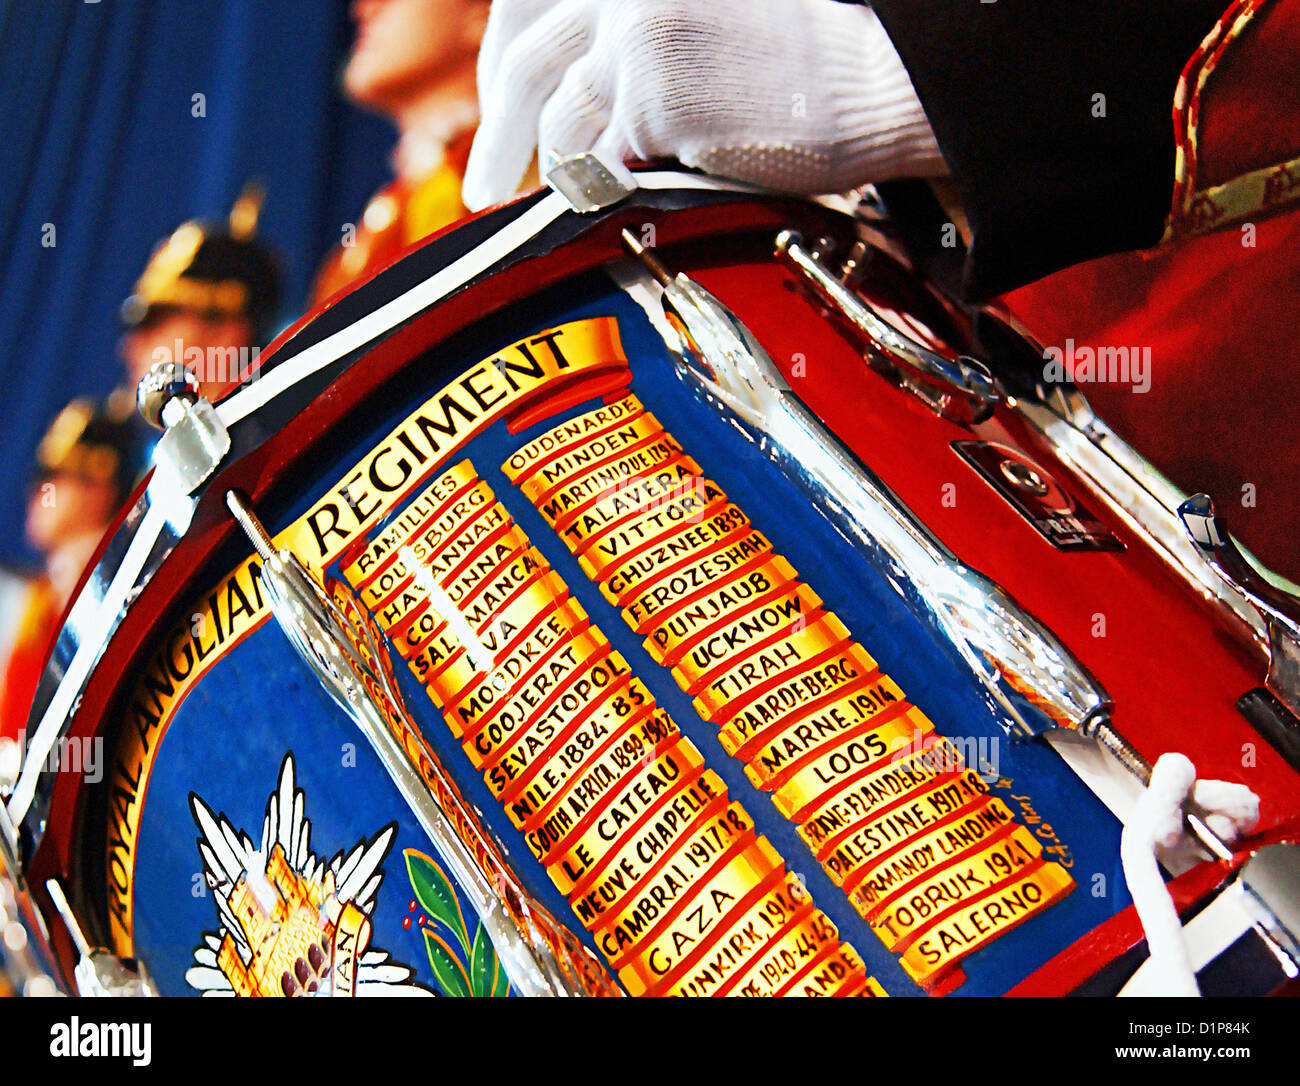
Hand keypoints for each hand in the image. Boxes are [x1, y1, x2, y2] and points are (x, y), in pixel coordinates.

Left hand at [462, 0, 943, 209]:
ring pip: (561, 121)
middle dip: (497, 134)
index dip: (498, 62)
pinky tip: (624, 195)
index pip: (525, 2)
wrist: (868, 86)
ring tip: (558, 202)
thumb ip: (623, 38)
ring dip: (555, 171)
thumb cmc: (795, 69)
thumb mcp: (695, 19)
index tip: (495, 111)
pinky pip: (601, 160)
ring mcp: (635, 33)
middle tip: (484, 188)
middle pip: (527, 63)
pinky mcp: (653, 94)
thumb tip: (559, 98)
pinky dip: (604, 185)